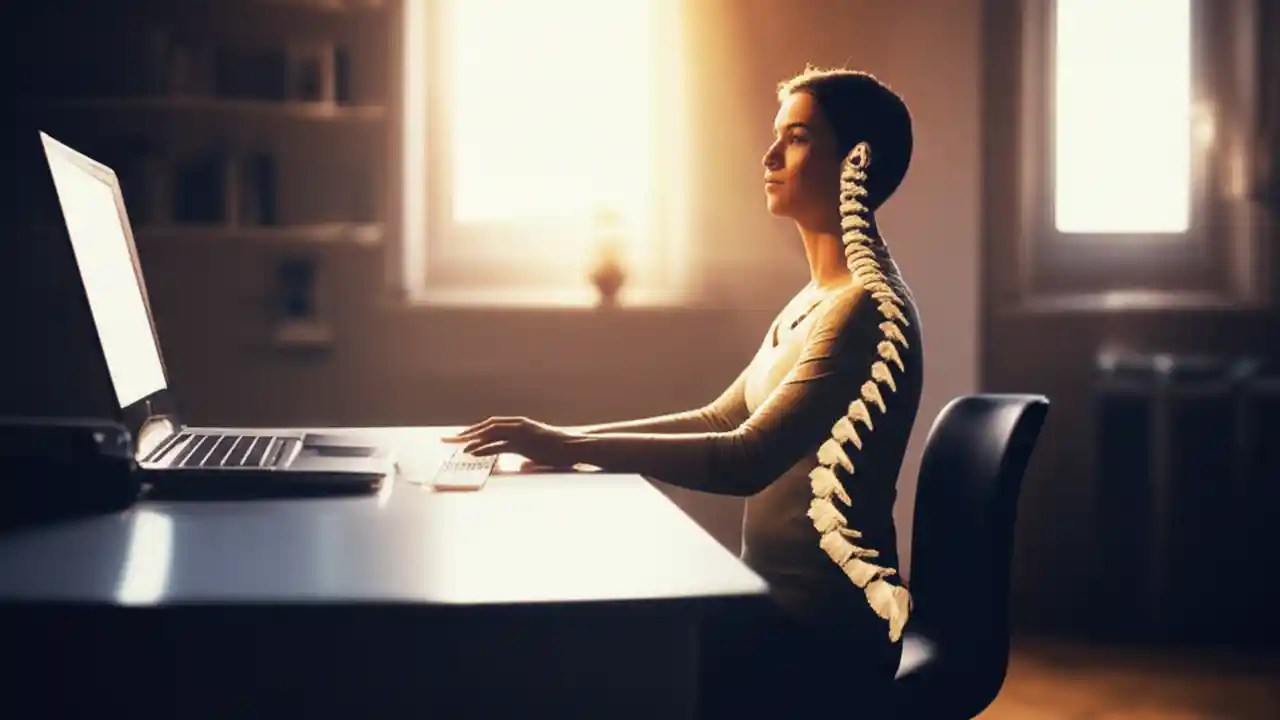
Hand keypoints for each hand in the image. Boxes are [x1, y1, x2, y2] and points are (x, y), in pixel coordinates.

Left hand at [441, 416, 581, 466]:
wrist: (575, 446)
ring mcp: (520, 432)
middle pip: (485, 426)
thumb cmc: (560, 450)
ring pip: (489, 432)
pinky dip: (483, 447)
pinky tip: (471, 452)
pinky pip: (499, 444)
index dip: (474, 430)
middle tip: (447, 439)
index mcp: (520, 425)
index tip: (459, 437)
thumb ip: (527, 453)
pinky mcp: (523, 442)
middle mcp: (518, 425)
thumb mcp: (540, 450)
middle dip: (465, 433)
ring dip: (470, 438)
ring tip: (454, 445)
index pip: (491, 425)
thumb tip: (522, 462)